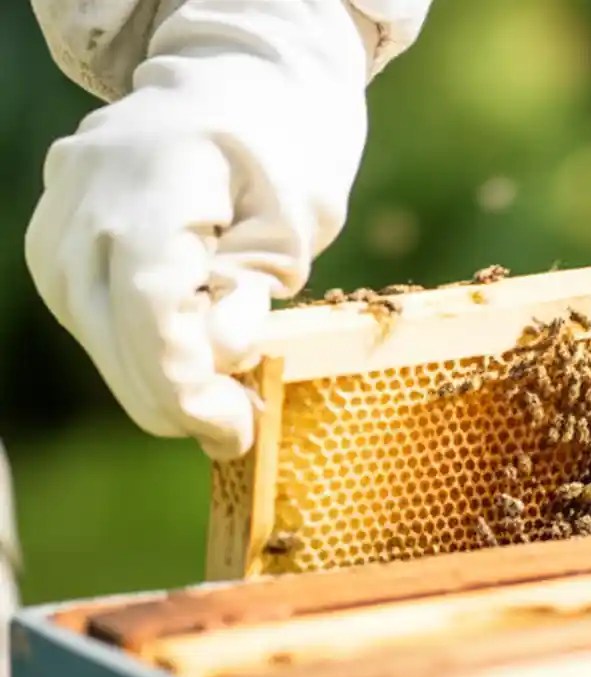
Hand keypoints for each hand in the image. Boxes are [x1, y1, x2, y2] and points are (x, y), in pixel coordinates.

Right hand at [25, 1, 372, 459]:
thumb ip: (247, 298)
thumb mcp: (292, 225)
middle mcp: (82, 206)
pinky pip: (91, 321)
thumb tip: (210, 376)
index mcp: (151, 184)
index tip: (235, 431)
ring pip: (97, 342)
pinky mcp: (51, 246)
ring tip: (225, 347)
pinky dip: (140, 344)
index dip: (189, 388)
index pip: (149, 311)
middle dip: (182, 395)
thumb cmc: (280, 149)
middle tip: (241, 418)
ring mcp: (55, 224)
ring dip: (162, 370)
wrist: (228, 84)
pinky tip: (188, 326)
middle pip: (115, 340)